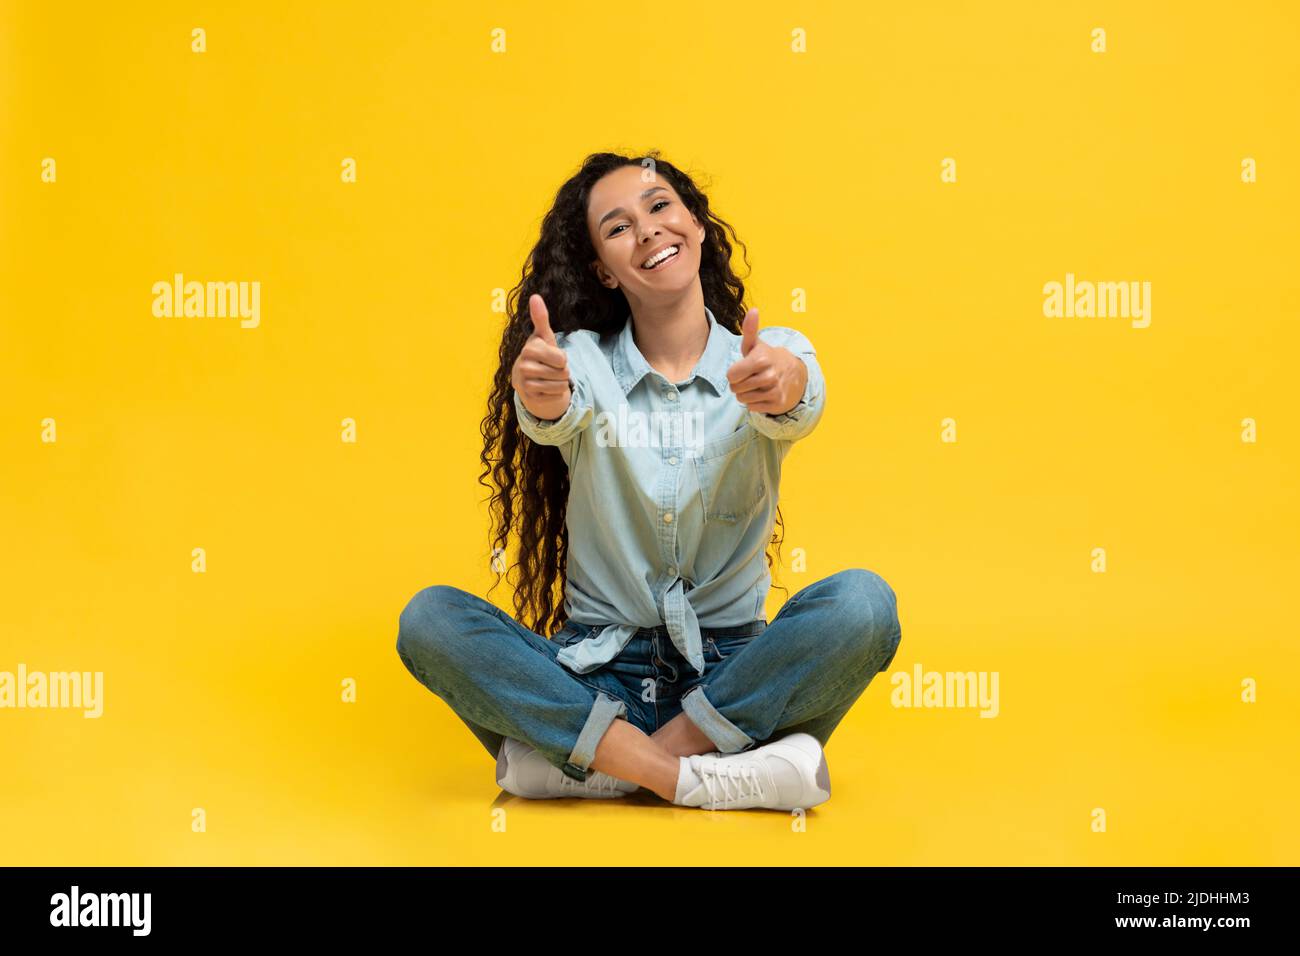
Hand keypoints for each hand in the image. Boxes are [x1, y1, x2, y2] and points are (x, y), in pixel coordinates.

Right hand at [511, 294, 571, 419]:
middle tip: (552, 368)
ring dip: (560, 383)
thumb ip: (540, 317)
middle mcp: (524, 366)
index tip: (553, 356)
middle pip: (563, 373)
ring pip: (560, 385)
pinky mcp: (529, 398)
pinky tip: (546, 388)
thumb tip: (535, 296)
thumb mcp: (543, 336)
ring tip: (549, 378)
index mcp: (529, 349)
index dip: (563, 358)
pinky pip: (555, 396)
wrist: (528, 378)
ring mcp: (525, 384)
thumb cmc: (540, 354)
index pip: (562, 358)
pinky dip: (555, 394)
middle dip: (563, 372)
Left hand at [725, 308, 806, 414]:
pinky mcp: (778, 404)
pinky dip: (754, 403)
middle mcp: (769, 376)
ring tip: (755, 386)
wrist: (793, 374)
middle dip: (738, 385)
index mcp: (761, 360)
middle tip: (749, 378)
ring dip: (745, 394)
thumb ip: (750, 329)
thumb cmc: (766, 359)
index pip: (731, 375)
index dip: (733, 373)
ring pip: (743, 400)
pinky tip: (763, 394)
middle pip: (735, 389)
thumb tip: (753, 310)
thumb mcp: (756, 345)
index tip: (742, 369)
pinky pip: (753, 408)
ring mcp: (775, 391)